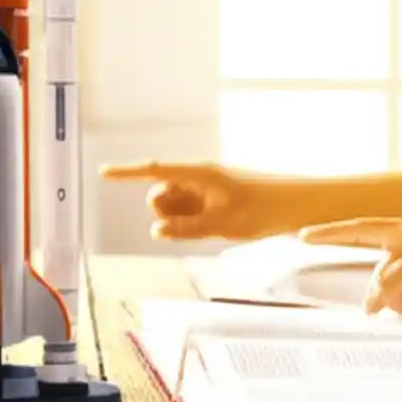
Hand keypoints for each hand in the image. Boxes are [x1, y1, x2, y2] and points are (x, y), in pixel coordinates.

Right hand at [99, 160, 271, 239]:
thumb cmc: (265, 208)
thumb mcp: (223, 223)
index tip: (103, 172)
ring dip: (182, 222)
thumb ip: (187, 228)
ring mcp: (209, 190)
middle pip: (160, 196)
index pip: (154, 171)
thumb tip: (155, 230)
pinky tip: (220, 228)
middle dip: (165, 214)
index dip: (128, 173)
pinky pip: (192, 214)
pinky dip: (196, 224)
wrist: (299, 205)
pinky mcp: (218, 201)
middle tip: (196, 225)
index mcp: (199, 174)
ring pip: (176, 208)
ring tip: (215, 227)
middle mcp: (200, 179)